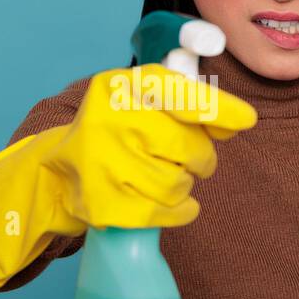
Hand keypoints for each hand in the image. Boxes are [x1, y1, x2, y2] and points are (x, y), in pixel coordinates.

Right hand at [0, 64, 256, 285]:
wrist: (53, 175)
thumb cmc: (112, 135)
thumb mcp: (137, 103)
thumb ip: (185, 103)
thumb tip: (237, 119)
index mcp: (117, 87)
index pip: (179, 94)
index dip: (217, 108)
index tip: (246, 120)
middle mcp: (106, 121)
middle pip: (187, 145)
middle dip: (200, 157)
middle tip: (192, 160)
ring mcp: (101, 164)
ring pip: (179, 181)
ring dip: (185, 184)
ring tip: (166, 177)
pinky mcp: (104, 204)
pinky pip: (167, 211)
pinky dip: (180, 210)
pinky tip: (170, 202)